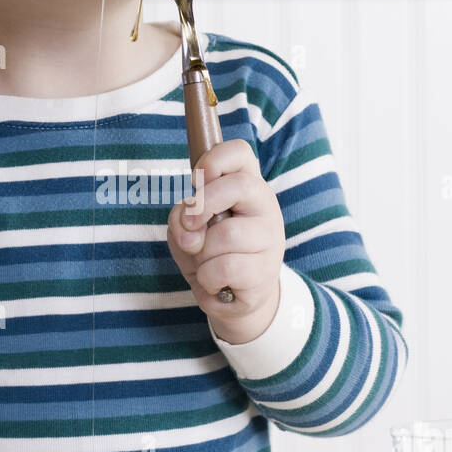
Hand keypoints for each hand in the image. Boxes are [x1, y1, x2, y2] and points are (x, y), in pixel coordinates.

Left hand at [167, 139, 284, 343]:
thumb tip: (191, 229)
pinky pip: (225, 267)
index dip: (214, 160)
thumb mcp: (186, 228)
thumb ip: (181, 217)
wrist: (232, 299)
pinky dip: (208, 278)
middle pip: (239, 186)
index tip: (196, 181)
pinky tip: (217, 283)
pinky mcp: (265, 271)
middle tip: (190, 227)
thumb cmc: (210, 255)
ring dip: (202, 254)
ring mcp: (270, 238)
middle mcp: (264, 206)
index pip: (239, 153)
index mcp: (245, 187)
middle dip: (202, 206)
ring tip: (207, 264)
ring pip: (227, 234)